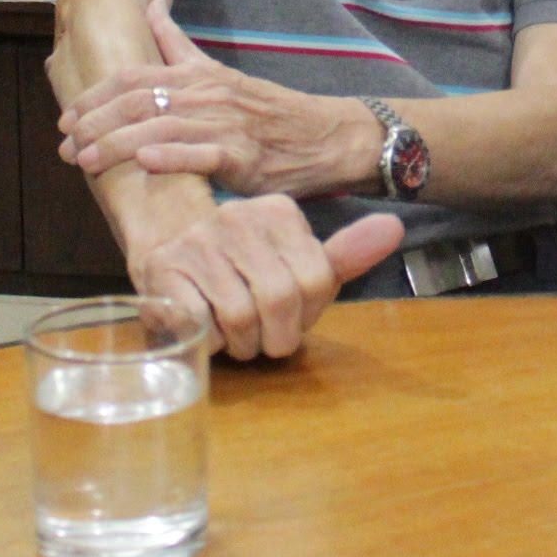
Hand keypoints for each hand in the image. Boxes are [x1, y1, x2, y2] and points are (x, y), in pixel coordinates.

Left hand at [60, 0, 375, 197]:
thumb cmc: (267, 110)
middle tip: (67, 148)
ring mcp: (226, 124)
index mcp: (197, 76)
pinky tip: (146, 164)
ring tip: (88, 161)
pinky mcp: (245, 157)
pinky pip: (204, 154)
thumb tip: (152, 6)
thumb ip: (178, 44)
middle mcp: (207, 95)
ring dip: (119, 144)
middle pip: (139, 102)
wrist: (325, 135)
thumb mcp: (218, 71)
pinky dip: (173, 157)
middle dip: (96, 124)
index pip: (134, 78)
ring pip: (162, 128)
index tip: (66, 118)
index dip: (95, 97)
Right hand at [134, 195, 403, 359]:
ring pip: (241, 317)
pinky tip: (208, 329)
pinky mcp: (163, 270)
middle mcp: (238, 218)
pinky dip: (211, 342)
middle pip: (280, 300)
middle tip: (266, 339)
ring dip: (243, 344)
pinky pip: (202, 325)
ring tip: (238, 337)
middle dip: (277, 336)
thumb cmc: (243, 265)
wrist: (165, 242)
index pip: (317, 278)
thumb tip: (393, 228)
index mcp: (279, 213)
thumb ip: (344, 254)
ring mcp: (197, 242)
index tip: (294, 317)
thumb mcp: (296, 259)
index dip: (308, 314)